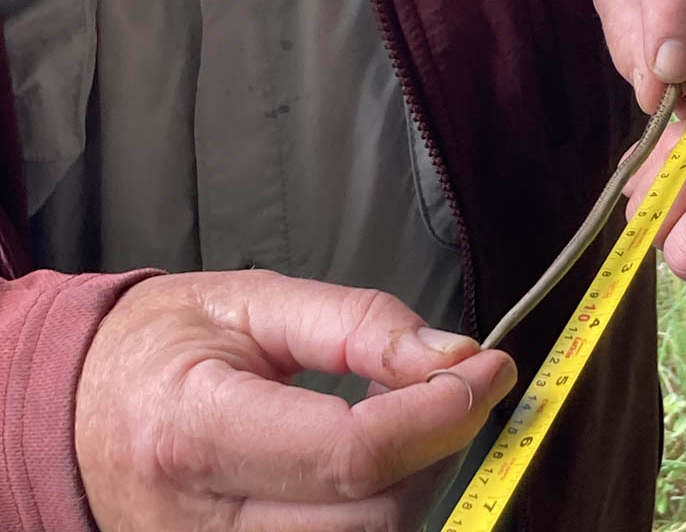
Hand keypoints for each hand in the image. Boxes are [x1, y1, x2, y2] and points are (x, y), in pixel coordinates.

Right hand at [74, 271, 515, 531]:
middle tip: (453, 394)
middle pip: (369, 522)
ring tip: (410, 429)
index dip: (440, 414)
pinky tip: (374, 476)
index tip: (488, 372)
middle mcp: (199, 523)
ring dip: (412, 493)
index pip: (350, 453)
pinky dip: (370, 521)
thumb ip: (356, 324)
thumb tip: (452, 356)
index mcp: (197, 429)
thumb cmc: (160, 343)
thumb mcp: (253, 300)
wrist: (73, 406)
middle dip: (438, 454)